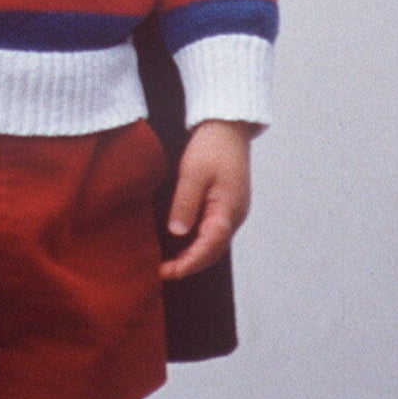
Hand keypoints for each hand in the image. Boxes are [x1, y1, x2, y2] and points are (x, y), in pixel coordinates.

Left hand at [161, 120, 255, 280]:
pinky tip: (181, 244)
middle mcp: (235, 215)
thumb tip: (177, 232)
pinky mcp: (227, 206)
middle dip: (190, 265)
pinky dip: (198, 243)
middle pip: (214, 251)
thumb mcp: (193, 172)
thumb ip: (185, 203)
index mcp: (229, 209)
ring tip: (169, 264)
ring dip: (194, 256)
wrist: (228, 127)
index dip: (189, 263)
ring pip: (214, 244)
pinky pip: (213, 232)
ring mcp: (232, 211)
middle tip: (163, 272)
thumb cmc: (212, 146)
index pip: (210, 246)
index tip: (168, 272)